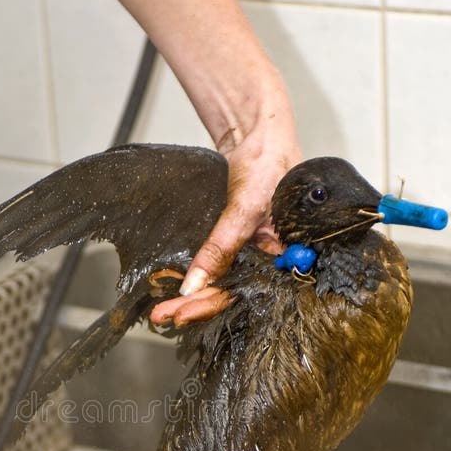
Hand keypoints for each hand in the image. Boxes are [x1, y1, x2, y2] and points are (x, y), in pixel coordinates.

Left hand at [151, 84, 301, 326]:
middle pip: (231, 295)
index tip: (181, 313)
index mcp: (288, 258)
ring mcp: (253, 254)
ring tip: (162, 310)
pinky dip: (195, 278)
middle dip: (195, 307)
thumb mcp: (245, 207)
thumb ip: (221, 247)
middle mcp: (271, 262)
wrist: (258, 133)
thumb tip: (193, 286)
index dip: (213, 306)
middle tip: (161, 316)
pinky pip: (216, 268)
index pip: (249, 295)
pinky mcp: (237, 244)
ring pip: (221, 285)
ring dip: (191, 298)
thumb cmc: (269, 162)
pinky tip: (172, 288)